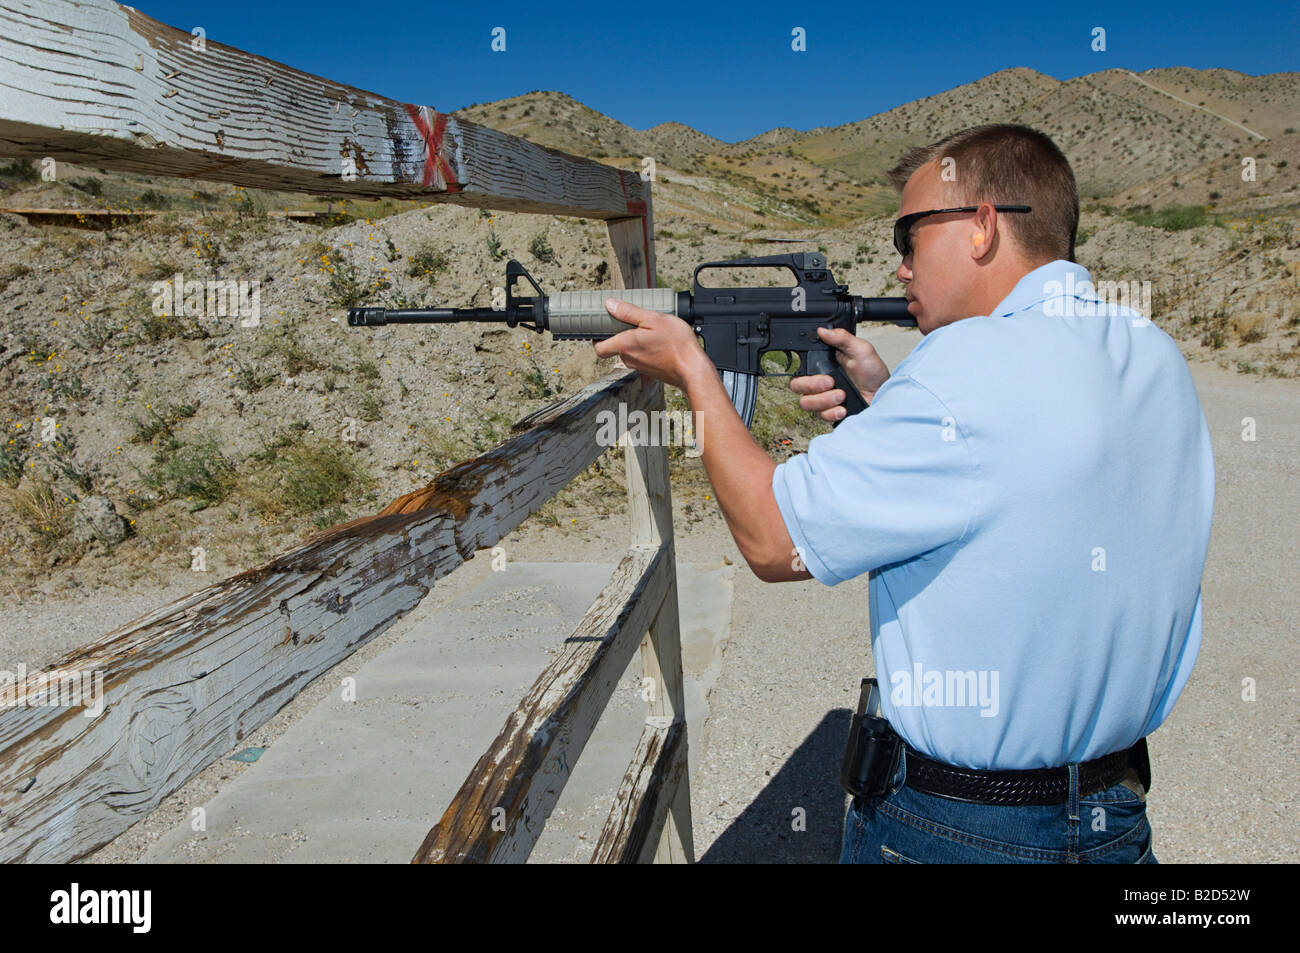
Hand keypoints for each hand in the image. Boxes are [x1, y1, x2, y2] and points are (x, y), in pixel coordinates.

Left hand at [593, 297, 712, 390]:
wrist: (693, 369)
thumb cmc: (676, 344)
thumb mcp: (653, 319)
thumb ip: (629, 312)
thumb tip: (610, 304)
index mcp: (625, 345)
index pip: (599, 348)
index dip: (597, 338)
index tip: (602, 327)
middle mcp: (628, 359)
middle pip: (615, 347)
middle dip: (621, 335)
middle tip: (633, 322)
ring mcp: (639, 367)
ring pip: (629, 352)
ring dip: (635, 341)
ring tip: (651, 330)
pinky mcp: (650, 372)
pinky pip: (641, 358)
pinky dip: (646, 349)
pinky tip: (660, 342)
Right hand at [789, 327, 889, 421]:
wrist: (883, 397)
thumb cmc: (874, 374)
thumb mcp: (862, 350)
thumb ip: (842, 338)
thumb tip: (823, 330)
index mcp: (823, 364)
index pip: (800, 366)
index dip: (802, 368)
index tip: (817, 369)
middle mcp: (819, 382)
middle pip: (796, 385)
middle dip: (812, 385)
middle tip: (830, 383)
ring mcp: (822, 399)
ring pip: (805, 402)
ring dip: (824, 400)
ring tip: (841, 396)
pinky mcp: (828, 413)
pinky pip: (819, 416)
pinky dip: (831, 413)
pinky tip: (842, 409)